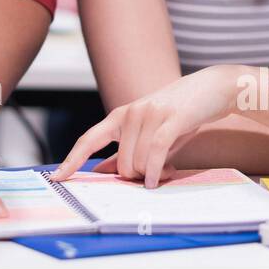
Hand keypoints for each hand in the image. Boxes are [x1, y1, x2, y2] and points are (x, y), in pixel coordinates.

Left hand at [50, 65, 241, 187]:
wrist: (211, 89)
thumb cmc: (178, 115)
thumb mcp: (148, 132)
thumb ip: (125, 151)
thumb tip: (101, 171)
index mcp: (120, 116)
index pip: (89, 139)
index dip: (71, 160)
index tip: (57, 177)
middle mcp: (130, 113)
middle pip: (122, 164)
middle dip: (138, 177)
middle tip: (157, 173)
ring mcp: (150, 114)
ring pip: (139, 162)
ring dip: (153, 174)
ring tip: (168, 167)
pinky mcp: (170, 119)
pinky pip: (155, 153)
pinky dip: (156, 172)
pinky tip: (160, 179)